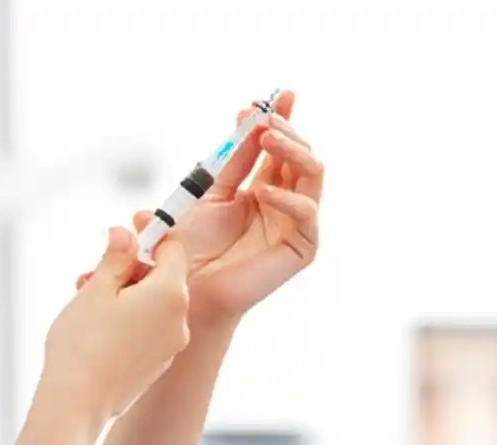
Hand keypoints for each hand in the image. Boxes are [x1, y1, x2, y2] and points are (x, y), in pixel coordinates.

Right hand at [44, 228, 191, 421]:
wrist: (77, 403)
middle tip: (94, 272)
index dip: (149, 236)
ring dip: (124, 295)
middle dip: (129, 270)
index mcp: (171, 294)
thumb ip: (116, 257)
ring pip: (152, 305)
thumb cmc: (83, 344)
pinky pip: (148, 330)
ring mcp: (171, 345)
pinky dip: (128, 321)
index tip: (125, 234)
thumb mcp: (97, 289)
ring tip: (86, 299)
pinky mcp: (157, 365)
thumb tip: (125, 233)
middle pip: (162, 277)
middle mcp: (180, 319)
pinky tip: (97, 327)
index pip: (173, 249)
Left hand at [77, 90, 323, 325]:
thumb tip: (244, 118)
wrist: (182, 294)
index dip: (274, 118)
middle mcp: (281, 201)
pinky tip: (262, 192)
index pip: (275, 145)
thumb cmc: (186, 251)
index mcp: (259, 187)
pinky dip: (288, 198)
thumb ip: (226, 161)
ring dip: (293, 150)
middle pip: (299, 152)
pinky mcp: (300, 248)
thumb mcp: (205, 195)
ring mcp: (293, 223)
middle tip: (266, 116)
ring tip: (268, 139)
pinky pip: (307, 214)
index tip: (263, 97)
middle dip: (286, 127)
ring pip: (313, 173)